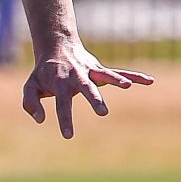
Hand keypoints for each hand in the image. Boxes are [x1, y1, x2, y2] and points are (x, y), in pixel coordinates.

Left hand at [22, 41, 153, 139]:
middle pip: (86, 88)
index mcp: (60, 83)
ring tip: (127, 86)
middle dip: (94, 98)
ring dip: (116, 80)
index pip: (62, 104)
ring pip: (105, 75)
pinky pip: (119, 72)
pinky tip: (149, 81)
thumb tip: (41, 119)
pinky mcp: (100, 69)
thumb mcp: (30, 86)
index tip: (68, 135)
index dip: (65, 119)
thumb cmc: (43, 72)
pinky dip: (133, 76)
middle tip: (103, 112)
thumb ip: (30, 103)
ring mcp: (91, 71)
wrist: (56, 46)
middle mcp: (77, 76)